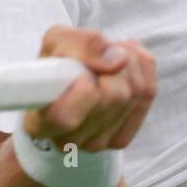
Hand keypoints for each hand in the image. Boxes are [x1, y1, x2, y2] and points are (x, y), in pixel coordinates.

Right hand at [26, 26, 156, 151]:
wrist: (69, 82)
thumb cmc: (56, 64)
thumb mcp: (56, 41)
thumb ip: (82, 45)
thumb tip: (118, 59)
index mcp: (39, 121)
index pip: (64, 117)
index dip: (83, 90)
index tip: (83, 71)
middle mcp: (67, 140)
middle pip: (112, 97)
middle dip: (114, 62)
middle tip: (101, 53)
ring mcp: (96, 144)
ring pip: (135, 93)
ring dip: (130, 62)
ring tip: (112, 55)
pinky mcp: (120, 139)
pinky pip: (147, 95)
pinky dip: (143, 69)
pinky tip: (127, 64)